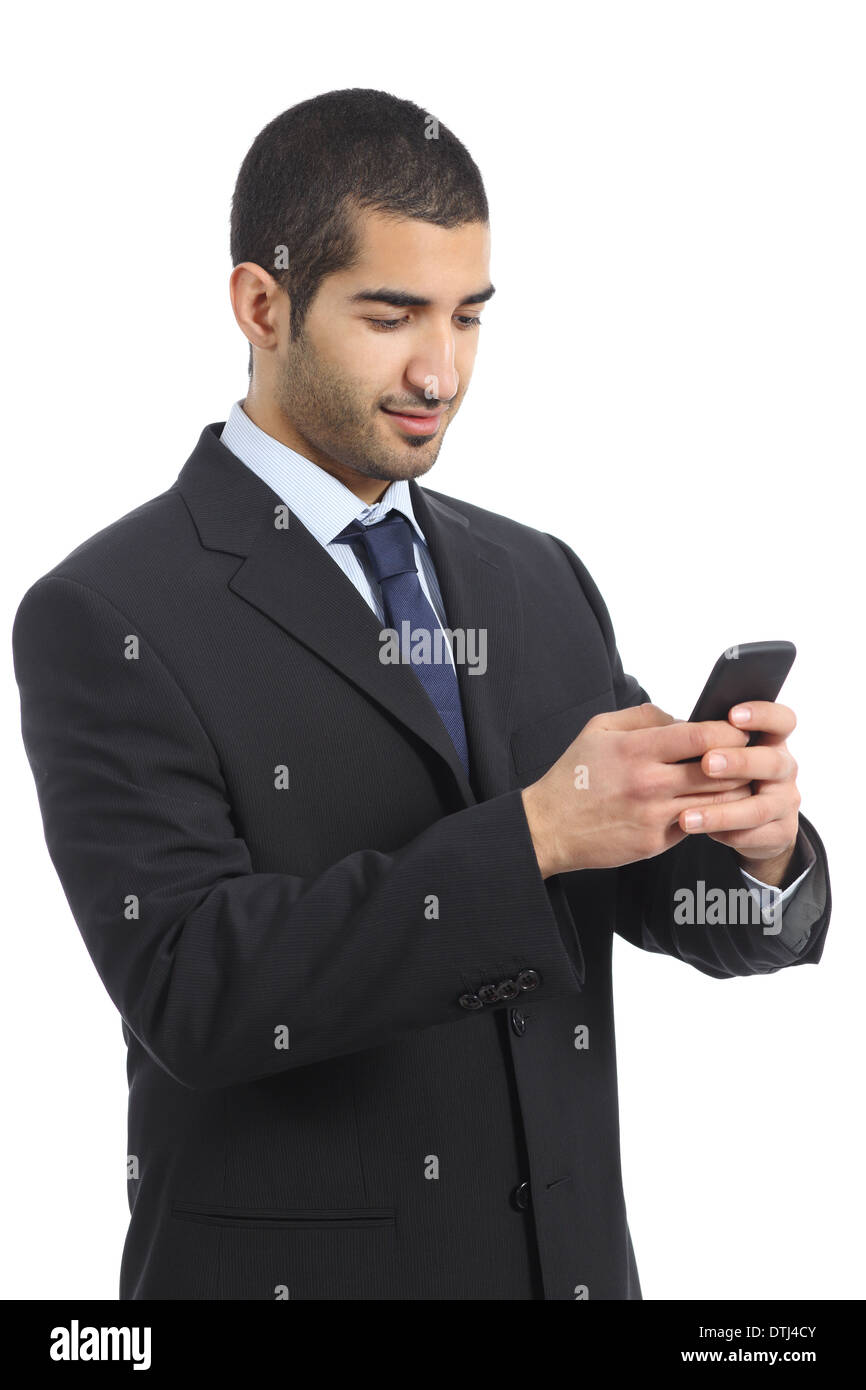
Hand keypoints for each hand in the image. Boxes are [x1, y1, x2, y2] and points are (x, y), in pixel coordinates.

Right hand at [521, 702, 754, 876]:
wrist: (548, 827)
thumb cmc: (574, 775)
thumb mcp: (599, 729)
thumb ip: (645, 717)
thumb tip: (684, 718)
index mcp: (635, 749)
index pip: (701, 735)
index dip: (729, 730)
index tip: (738, 728)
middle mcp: (648, 783)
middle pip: (719, 770)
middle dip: (740, 760)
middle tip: (747, 755)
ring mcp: (653, 815)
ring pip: (717, 801)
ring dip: (733, 790)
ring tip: (735, 780)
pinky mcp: (655, 842)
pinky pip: (696, 824)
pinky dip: (709, 813)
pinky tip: (709, 804)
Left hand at [677, 701, 800, 871]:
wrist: (747, 822)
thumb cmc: (723, 774)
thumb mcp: (718, 750)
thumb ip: (704, 737)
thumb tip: (670, 724)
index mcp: (771, 741)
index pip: (782, 720)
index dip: (763, 715)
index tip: (732, 715)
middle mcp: (784, 769)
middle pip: (772, 763)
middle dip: (739, 762)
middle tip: (707, 763)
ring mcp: (785, 801)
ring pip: (759, 808)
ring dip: (721, 812)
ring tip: (686, 817)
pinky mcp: (782, 832)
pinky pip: (755, 835)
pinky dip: (725, 834)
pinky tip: (699, 832)